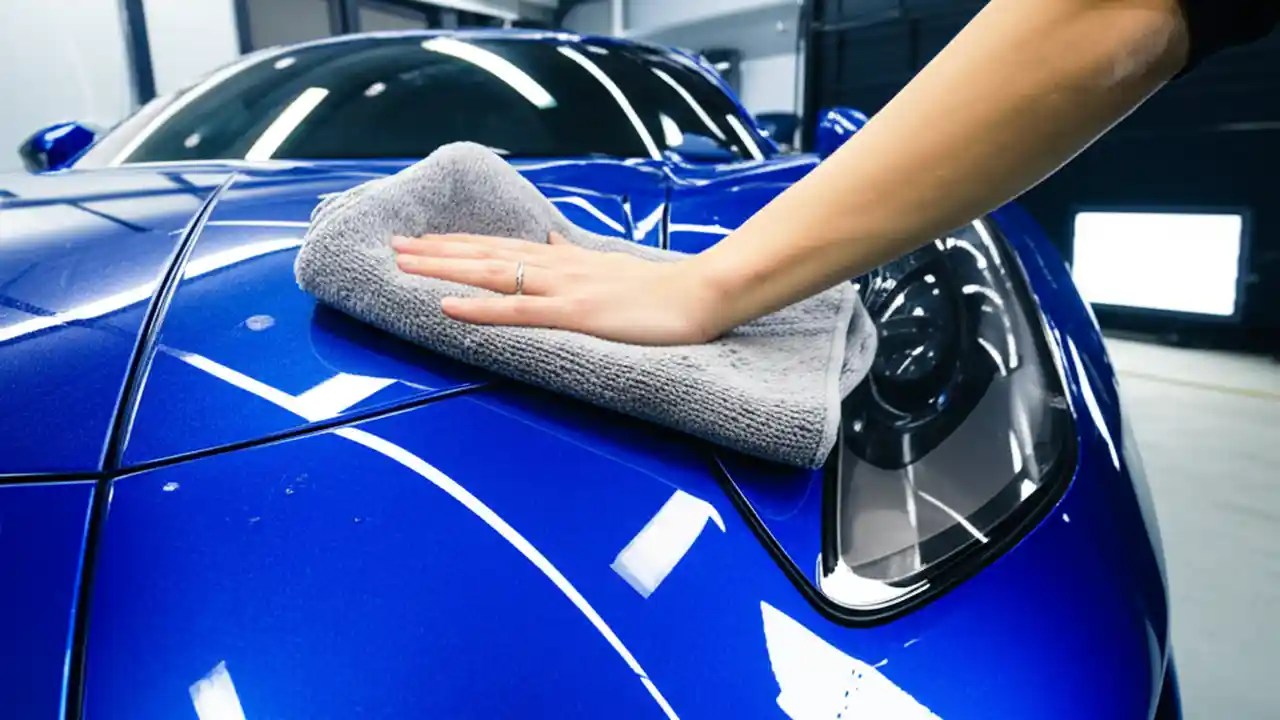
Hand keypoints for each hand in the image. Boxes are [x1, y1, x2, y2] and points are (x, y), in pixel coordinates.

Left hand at [391, 232, 725, 344]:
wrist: (699, 294)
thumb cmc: (660, 287)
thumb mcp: (612, 263)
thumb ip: (576, 255)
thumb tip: (551, 241)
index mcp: (563, 259)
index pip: (498, 246)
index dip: (458, 243)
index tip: (423, 239)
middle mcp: (555, 266)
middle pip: (483, 254)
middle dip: (435, 250)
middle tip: (393, 244)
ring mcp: (562, 289)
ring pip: (490, 274)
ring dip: (444, 268)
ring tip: (404, 264)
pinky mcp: (573, 314)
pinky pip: (515, 311)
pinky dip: (477, 308)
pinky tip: (444, 306)